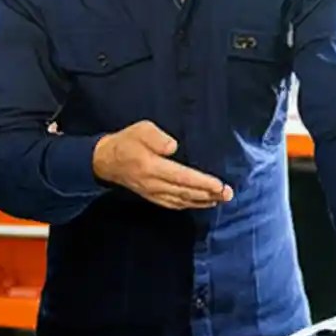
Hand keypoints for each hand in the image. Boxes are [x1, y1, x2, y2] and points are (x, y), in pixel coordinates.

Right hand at [93, 121, 233, 210]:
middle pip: (186, 192)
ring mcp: (153, 193)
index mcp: (152, 167)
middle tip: (229, 194)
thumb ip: (157, 137)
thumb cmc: (127, 142)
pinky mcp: (152, 196)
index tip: (220, 185)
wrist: (106, 161)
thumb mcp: (141, 130)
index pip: (183, 177)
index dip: (203, 183)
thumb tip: (172, 147)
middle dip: (209, 194)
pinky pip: (174, 204)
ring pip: (182, 201)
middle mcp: (154, 184)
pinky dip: (189, 205)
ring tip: (220, 200)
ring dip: (202, 201)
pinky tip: (200, 203)